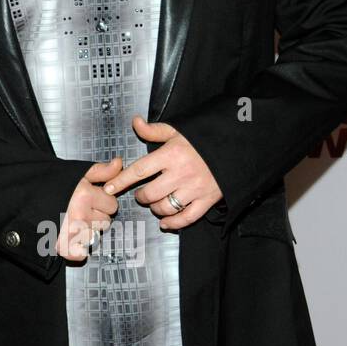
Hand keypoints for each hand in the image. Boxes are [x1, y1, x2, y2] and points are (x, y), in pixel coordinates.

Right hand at [55, 157, 121, 261]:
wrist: (20, 195)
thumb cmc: (46, 184)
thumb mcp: (75, 173)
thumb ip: (100, 171)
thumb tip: (118, 164)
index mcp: (84, 195)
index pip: (112, 205)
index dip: (101, 201)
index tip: (89, 199)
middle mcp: (80, 215)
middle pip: (105, 221)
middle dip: (95, 216)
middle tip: (77, 209)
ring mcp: (72, 233)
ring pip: (94, 236)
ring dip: (85, 231)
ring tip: (69, 221)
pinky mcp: (62, 247)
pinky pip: (80, 254)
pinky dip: (77, 249)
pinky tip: (70, 238)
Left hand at [104, 117, 222, 230]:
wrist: (236, 147)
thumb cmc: (204, 139)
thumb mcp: (178, 131)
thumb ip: (154, 130)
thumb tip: (135, 122)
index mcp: (171, 154)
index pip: (139, 170)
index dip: (122, 180)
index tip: (110, 187)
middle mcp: (181, 173)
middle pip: (150, 193)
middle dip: (141, 196)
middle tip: (141, 194)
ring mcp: (194, 189)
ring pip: (166, 207)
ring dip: (155, 208)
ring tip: (154, 203)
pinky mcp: (207, 200)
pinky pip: (187, 218)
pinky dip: (174, 224)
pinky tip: (165, 223)